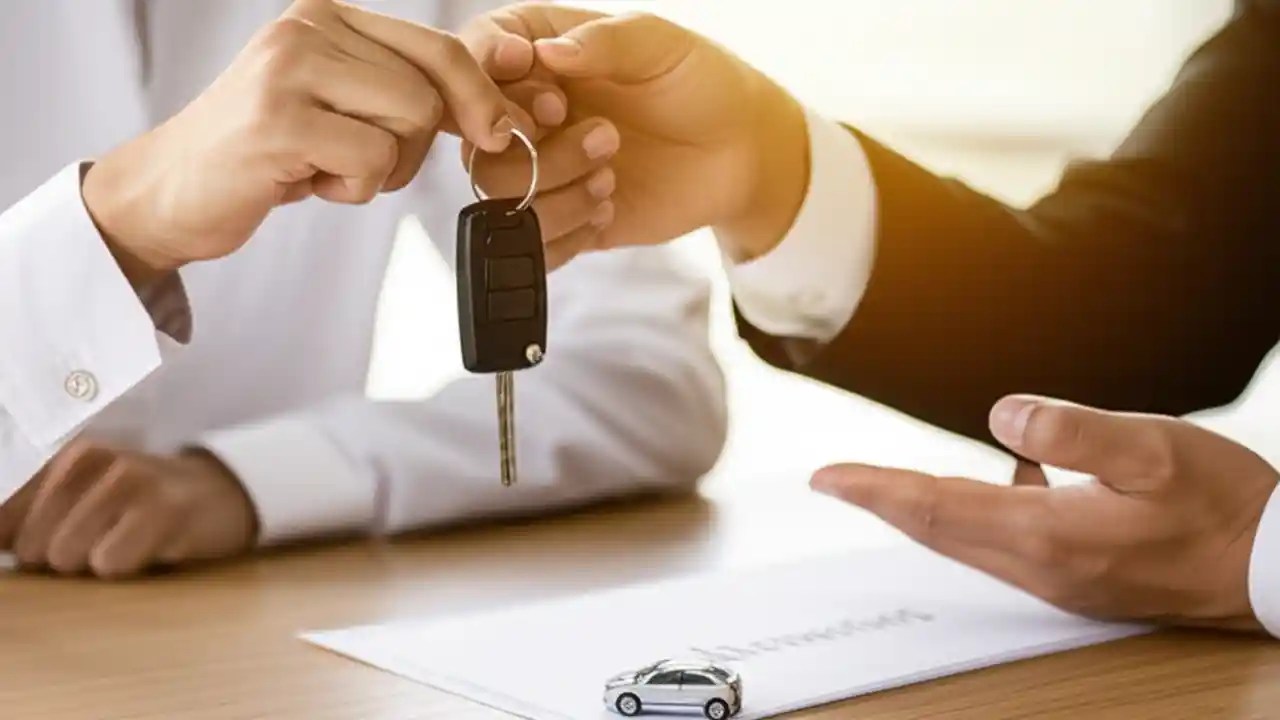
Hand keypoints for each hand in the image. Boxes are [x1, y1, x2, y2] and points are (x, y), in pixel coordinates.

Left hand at [9, 442, 257, 578]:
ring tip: (125, 542)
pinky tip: (152, 546)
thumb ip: (27, 519)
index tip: (34, 550)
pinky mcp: (163, 510)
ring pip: (67, 556)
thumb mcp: (82, 497)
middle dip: (60, 559)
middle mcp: (93, 460)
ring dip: (94, 563)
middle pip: (32, 547)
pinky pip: (111, 564)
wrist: (221, 491)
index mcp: (64, 457)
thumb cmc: (140, 504)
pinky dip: (127, 566)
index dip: (12, 545)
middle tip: (101, 541)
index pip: (2, 516)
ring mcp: (130, 482)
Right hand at [83, 0, 531, 287]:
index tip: (498, 132)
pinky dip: (352, 189)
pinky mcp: (278, 120)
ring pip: (409, 122)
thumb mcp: (342, 107)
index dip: (480, 95)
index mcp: (327, 16)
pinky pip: (372, 161)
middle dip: (415, 146)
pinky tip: (305, 181)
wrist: (172, 190)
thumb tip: (505, 94)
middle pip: (431, 92)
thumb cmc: (268, 152)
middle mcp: (307, 28)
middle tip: (367, 165)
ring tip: (327, 168)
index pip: (438, 47)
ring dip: (383, 170)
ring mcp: (289, 69)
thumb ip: (408, 90)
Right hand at [462, 4, 808, 266]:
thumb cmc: (701, 83)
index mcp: (538, 50)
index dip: (498, 87)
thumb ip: (604, 41)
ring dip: (555, 190)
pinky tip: (607, 208)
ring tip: (611, 174)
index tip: (557, 100)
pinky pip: (526, 242)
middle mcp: (526, 110)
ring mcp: (538, 167)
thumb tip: (546, 52)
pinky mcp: (557, 218)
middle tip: (606, 136)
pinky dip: (564, 232)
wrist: (740, 153)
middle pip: (476, 138)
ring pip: (496, 195)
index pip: (473, 61)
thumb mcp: (661, 44)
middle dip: (539, 148)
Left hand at [811, 395, 1278, 631]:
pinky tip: (1000, 482)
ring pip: (967, 539)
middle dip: (882, 500)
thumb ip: (1073, 430)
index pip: (935, 507)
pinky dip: (977, 512)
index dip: (876, 489)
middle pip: (938, 529)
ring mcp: (1061, 579)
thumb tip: (1002, 415)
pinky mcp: (1080, 577)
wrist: (1276, 568)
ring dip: (923, 508)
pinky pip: (1004, 544)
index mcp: (1049, 535)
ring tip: (886, 481)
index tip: (828, 478)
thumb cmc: (1224, 506)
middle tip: (835, 479)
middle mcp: (1042, 567)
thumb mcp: (1154, 449)